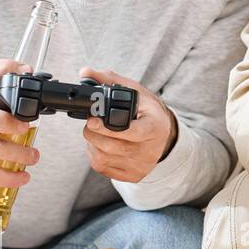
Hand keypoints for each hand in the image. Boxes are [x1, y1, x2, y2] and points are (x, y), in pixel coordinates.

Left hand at [79, 68, 176, 182]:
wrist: (164, 136)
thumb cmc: (147, 112)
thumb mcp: (136, 92)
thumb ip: (110, 80)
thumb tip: (85, 72)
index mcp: (156, 127)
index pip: (132, 132)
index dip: (109, 128)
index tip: (92, 121)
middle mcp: (151, 150)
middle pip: (111, 146)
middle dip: (93, 132)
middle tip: (91, 122)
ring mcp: (141, 165)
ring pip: (102, 157)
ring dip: (92, 143)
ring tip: (99, 133)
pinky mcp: (132, 176)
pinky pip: (102, 167)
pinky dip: (95, 155)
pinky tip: (103, 145)